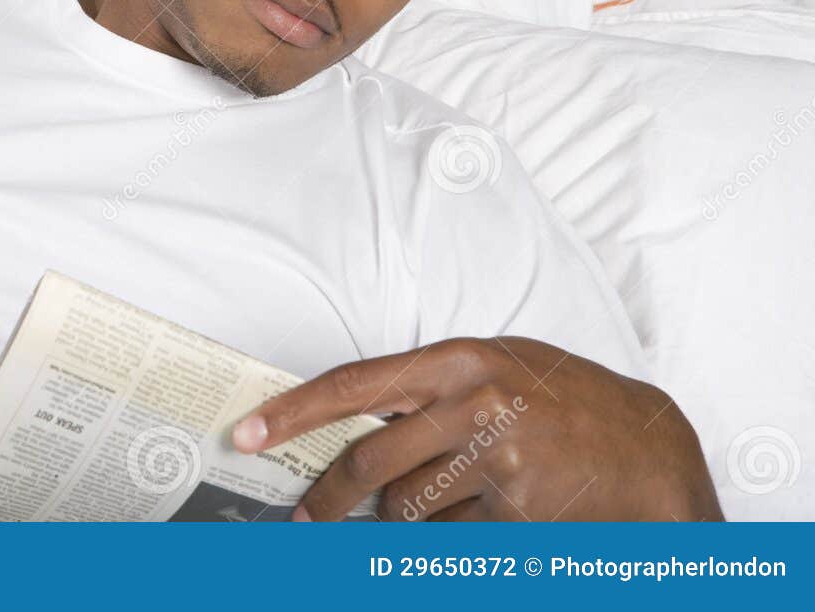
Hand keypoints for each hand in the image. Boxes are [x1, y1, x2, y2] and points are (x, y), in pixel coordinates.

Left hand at [231, 337, 721, 521]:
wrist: (649, 449)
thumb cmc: (564, 399)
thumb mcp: (494, 368)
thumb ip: (426, 389)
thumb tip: (347, 425)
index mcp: (459, 361)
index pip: (353, 386)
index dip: (293, 413)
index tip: (246, 433)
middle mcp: (476, 405)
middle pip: (371, 464)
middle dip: (330, 498)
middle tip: (305, 516)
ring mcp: (499, 463)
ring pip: (408, 509)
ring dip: (403, 517)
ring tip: (445, 498)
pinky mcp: (518, 514)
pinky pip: (451, 536)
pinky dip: (452, 533)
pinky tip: (485, 513)